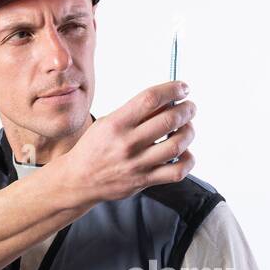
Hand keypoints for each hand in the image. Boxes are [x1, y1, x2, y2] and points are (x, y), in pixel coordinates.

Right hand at [62, 80, 196, 203]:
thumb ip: (134, 113)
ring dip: (189, 132)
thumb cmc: (95, 147)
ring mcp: (137, 164)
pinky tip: (185, 152)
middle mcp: (128, 143)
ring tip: (187, 127)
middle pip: (169, 120)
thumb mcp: (107, 123)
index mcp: (116, 123)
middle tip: (190, 107)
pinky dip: (188, 160)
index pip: (150, 99)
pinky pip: (177, 171)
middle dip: (186, 109)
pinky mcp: (144, 181)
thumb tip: (167, 101)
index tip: (183, 88)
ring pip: (177, 145)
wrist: (79, 180)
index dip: (172, 90)